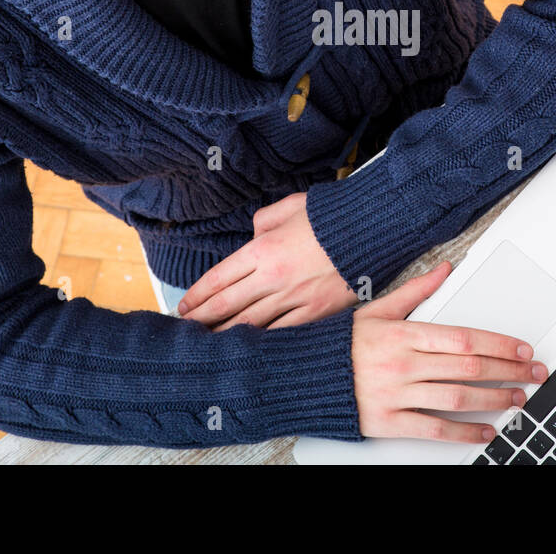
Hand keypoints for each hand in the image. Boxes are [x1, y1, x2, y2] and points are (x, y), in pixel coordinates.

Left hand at [179, 192, 357, 330]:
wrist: (371, 229)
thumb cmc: (330, 216)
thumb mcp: (289, 208)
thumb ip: (262, 223)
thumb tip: (252, 238)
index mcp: (262, 250)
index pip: (218, 278)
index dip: (197, 296)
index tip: (184, 306)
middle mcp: (272, 278)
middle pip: (226, 305)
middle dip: (202, 319)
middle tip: (186, 330)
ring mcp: (294, 298)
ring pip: (249, 324)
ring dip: (225, 334)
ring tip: (208, 344)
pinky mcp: (316, 312)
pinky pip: (282, 332)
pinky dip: (262, 341)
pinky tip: (248, 347)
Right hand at [351, 261, 547, 442]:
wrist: (304, 378)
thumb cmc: (340, 345)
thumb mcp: (376, 309)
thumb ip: (415, 291)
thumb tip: (445, 269)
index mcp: (403, 334)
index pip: (463, 337)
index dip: (499, 344)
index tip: (522, 349)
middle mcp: (403, 364)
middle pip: (468, 367)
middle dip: (508, 371)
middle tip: (534, 374)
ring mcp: (397, 395)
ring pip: (457, 397)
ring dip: (494, 399)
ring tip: (517, 400)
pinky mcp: (389, 422)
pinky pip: (434, 429)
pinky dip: (464, 433)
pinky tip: (485, 433)